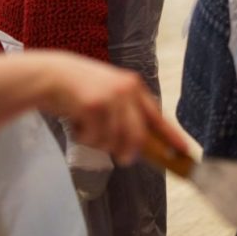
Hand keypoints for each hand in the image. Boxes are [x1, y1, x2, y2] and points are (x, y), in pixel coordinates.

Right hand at [37, 52, 183, 164]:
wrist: (52, 75)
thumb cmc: (80, 88)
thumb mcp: (110, 92)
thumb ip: (125, 111)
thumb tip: (137, 144)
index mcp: (134, 86)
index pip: (158, 116)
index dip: (171, 136)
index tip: (184, 150)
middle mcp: (126, 90)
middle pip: (137, 135)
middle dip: (130, 152)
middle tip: (125, 160)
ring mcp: (110, 98)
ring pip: (115, 139)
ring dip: (100, 143)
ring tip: (88, 130)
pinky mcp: (93, 106)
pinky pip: (94, 137)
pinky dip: (84, 137)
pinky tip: (77, 124)